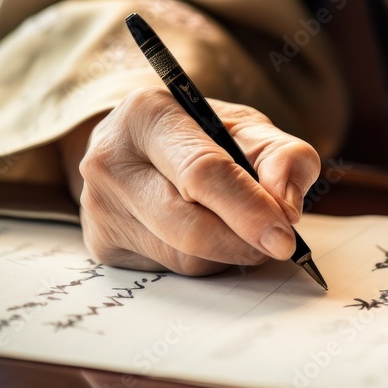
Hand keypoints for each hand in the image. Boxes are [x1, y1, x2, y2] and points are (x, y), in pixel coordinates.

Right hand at [60, 87, 319, 274]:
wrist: (140, 146)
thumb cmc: (202, 135)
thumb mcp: (248, 128)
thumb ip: (283, 156)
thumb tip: (287, 206)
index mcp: (148, 115)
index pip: (201, 172)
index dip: (248, 209)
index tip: (284, 236)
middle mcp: (112, 161)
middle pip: (189, 226)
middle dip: (244, 242)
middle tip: (280, 244)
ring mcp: (100, 207)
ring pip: (184, 257)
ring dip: (228, 253)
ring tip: (239, 226)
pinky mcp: (102, 246)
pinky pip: (170, 271)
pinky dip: (204, 262)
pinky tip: (208, 236)